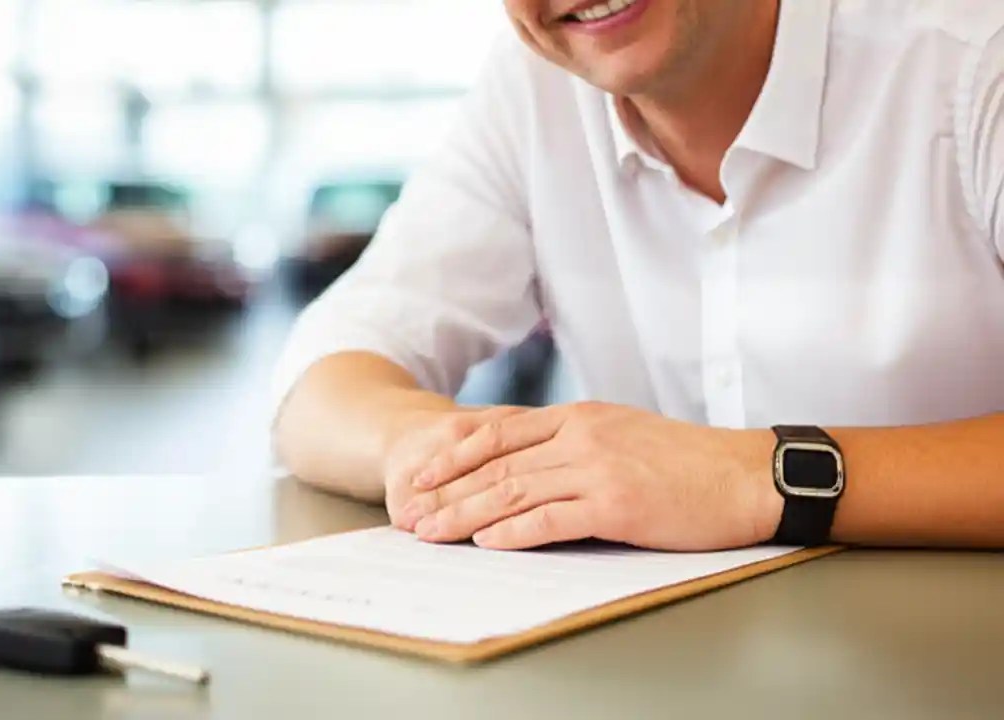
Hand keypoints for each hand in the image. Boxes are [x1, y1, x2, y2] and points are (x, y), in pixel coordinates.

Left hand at [398, 402, 782, 550]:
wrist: (746, 475)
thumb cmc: (687, 463)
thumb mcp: (622, 433)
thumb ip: (574, 442)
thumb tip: (529, 462)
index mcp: (579, 417)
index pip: (498, 431)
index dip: (453, 454)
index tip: (422, 475)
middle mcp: (581, 435)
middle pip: (496, 463)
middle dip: (446, 490)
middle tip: (412, 513)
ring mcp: (597, 467)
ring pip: (514, 490)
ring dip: (465, 514)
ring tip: (434, 533)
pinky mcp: (618, 503)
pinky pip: (552, 517)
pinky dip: (513, 531)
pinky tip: (485, 543)